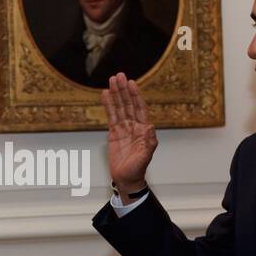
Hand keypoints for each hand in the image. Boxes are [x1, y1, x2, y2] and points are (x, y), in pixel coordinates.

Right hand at [101, 73, 157, 197]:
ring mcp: (124, 129)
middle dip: (124, 90)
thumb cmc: (137, 170)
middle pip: (129, 104)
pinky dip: (108, 105)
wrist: (126, 179)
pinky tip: (105, 95)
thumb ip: (149, 143)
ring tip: (111, 80)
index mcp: (143, 130)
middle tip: (119, 75)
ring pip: (120, 107)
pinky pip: (111, 116)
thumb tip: (150, 127)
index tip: (131, 83)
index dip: (135, 95)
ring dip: (116, 94)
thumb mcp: (145, 158)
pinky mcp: (114, 133)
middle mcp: (135, 126)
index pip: (140, 108)